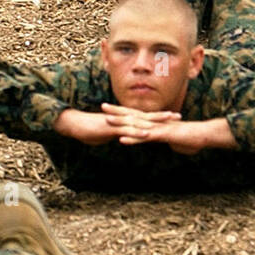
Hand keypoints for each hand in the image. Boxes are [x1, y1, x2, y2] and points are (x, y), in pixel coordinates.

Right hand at [53, 104, 170, 145]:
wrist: (75, 124)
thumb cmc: (90, 130)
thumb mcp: (109, 134)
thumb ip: (119, 134)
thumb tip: (126, 138)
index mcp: (126, 119)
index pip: (146, 118)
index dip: (160, 118)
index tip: (173, 117)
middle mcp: (125, 119)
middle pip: (148, 117)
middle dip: (164, 117)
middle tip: (179, 116)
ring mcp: (119, 123)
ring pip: (141, 122)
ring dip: (155, 122)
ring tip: (169, 121)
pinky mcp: (112, 128)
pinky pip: (127, 130)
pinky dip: (137, 132)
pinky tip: (147, 133)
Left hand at [114, 114, 237, 153]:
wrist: (204, 134)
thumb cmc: (191, 137)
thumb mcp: (173, 138)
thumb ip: (165, 137)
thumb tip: (161, 139)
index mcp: (156, 122)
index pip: (136, 115)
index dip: (123, 111)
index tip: (110, 107)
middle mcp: (155, 123)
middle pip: (133, 115)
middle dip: (117, 111)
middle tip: (102, 106)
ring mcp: (158, 128)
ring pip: (136, 124)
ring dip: (121, 123)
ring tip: (107, 120)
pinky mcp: (163, 136)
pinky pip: (145, 137)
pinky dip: (133, 138)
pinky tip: (122, 140)